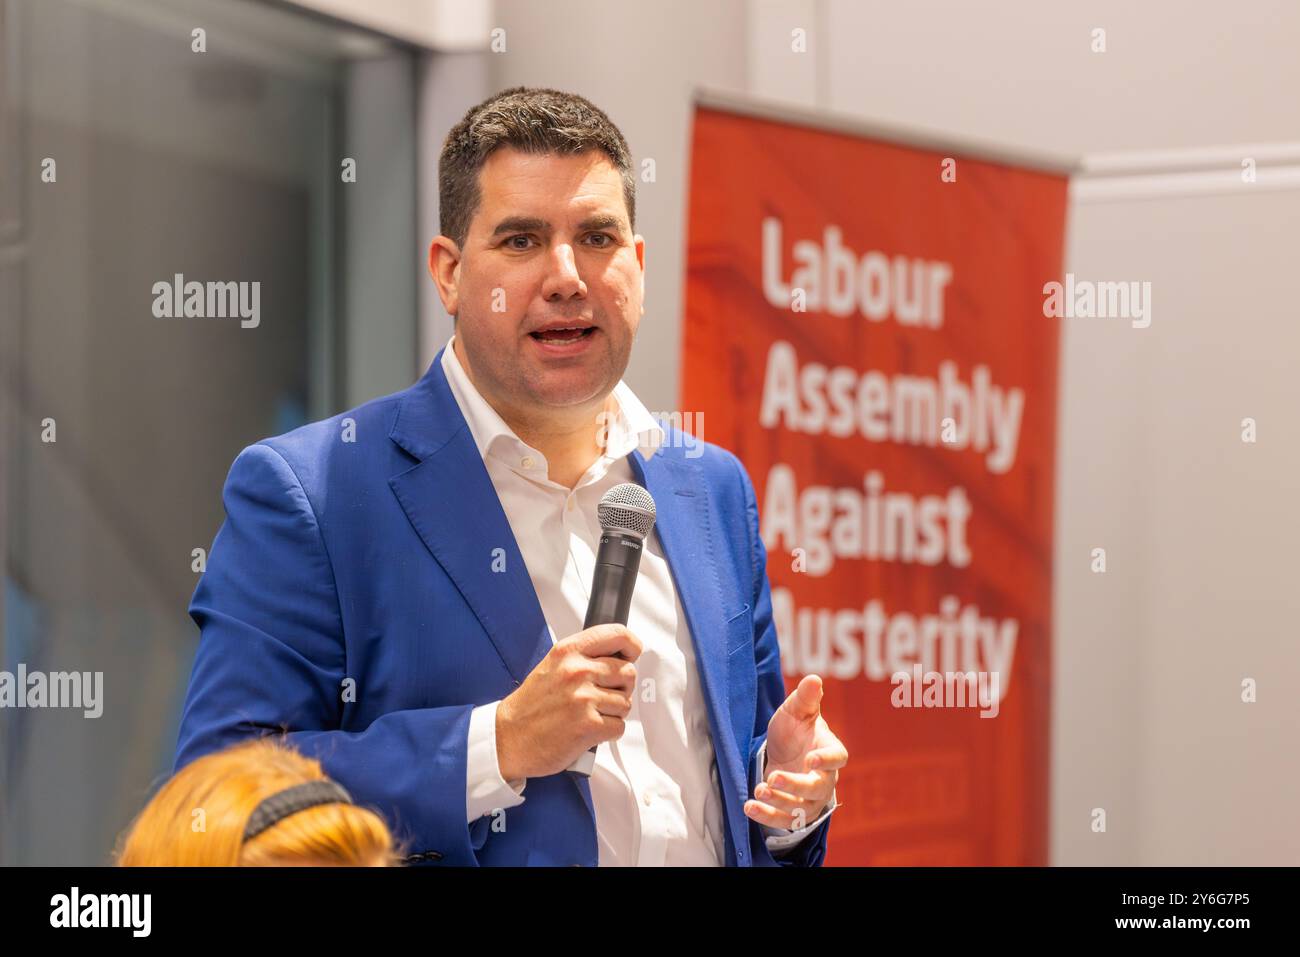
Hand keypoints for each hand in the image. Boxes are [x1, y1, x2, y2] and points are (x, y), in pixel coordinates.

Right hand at [496, 623, 641, 780]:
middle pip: (628, 673)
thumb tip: (619, 658)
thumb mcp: (552, 666)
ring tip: (591, 715)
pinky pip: (619, 726)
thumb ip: (583, 657)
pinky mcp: (588, 726)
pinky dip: (608, 732)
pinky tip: (590, 731)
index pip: (617, 635)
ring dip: (613, 713)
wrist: (507, 738)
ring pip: (625, 702)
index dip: (631, 646)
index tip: (632, 655)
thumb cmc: (530, 705)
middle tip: (603, 697)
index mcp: (568, 651)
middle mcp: (577, 671)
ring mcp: (583, 699)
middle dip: (621, 688)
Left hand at [745, 674, 846, 829]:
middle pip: (817, 788)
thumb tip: (814, 679)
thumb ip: (805, 698)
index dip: (826, 760)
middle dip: (796, 785)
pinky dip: (767, 816)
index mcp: (829, 751)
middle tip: (774, 778)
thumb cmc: (796, 729)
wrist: (784, 753)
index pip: (837, 758)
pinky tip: (749, 807)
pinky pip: (784, 821)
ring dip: (779, 803)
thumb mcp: (796, 711)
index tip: (811, 759)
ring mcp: (810, 799)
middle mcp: (824, 779)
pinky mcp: (794, 814)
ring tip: (758, 790)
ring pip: (800, 808)